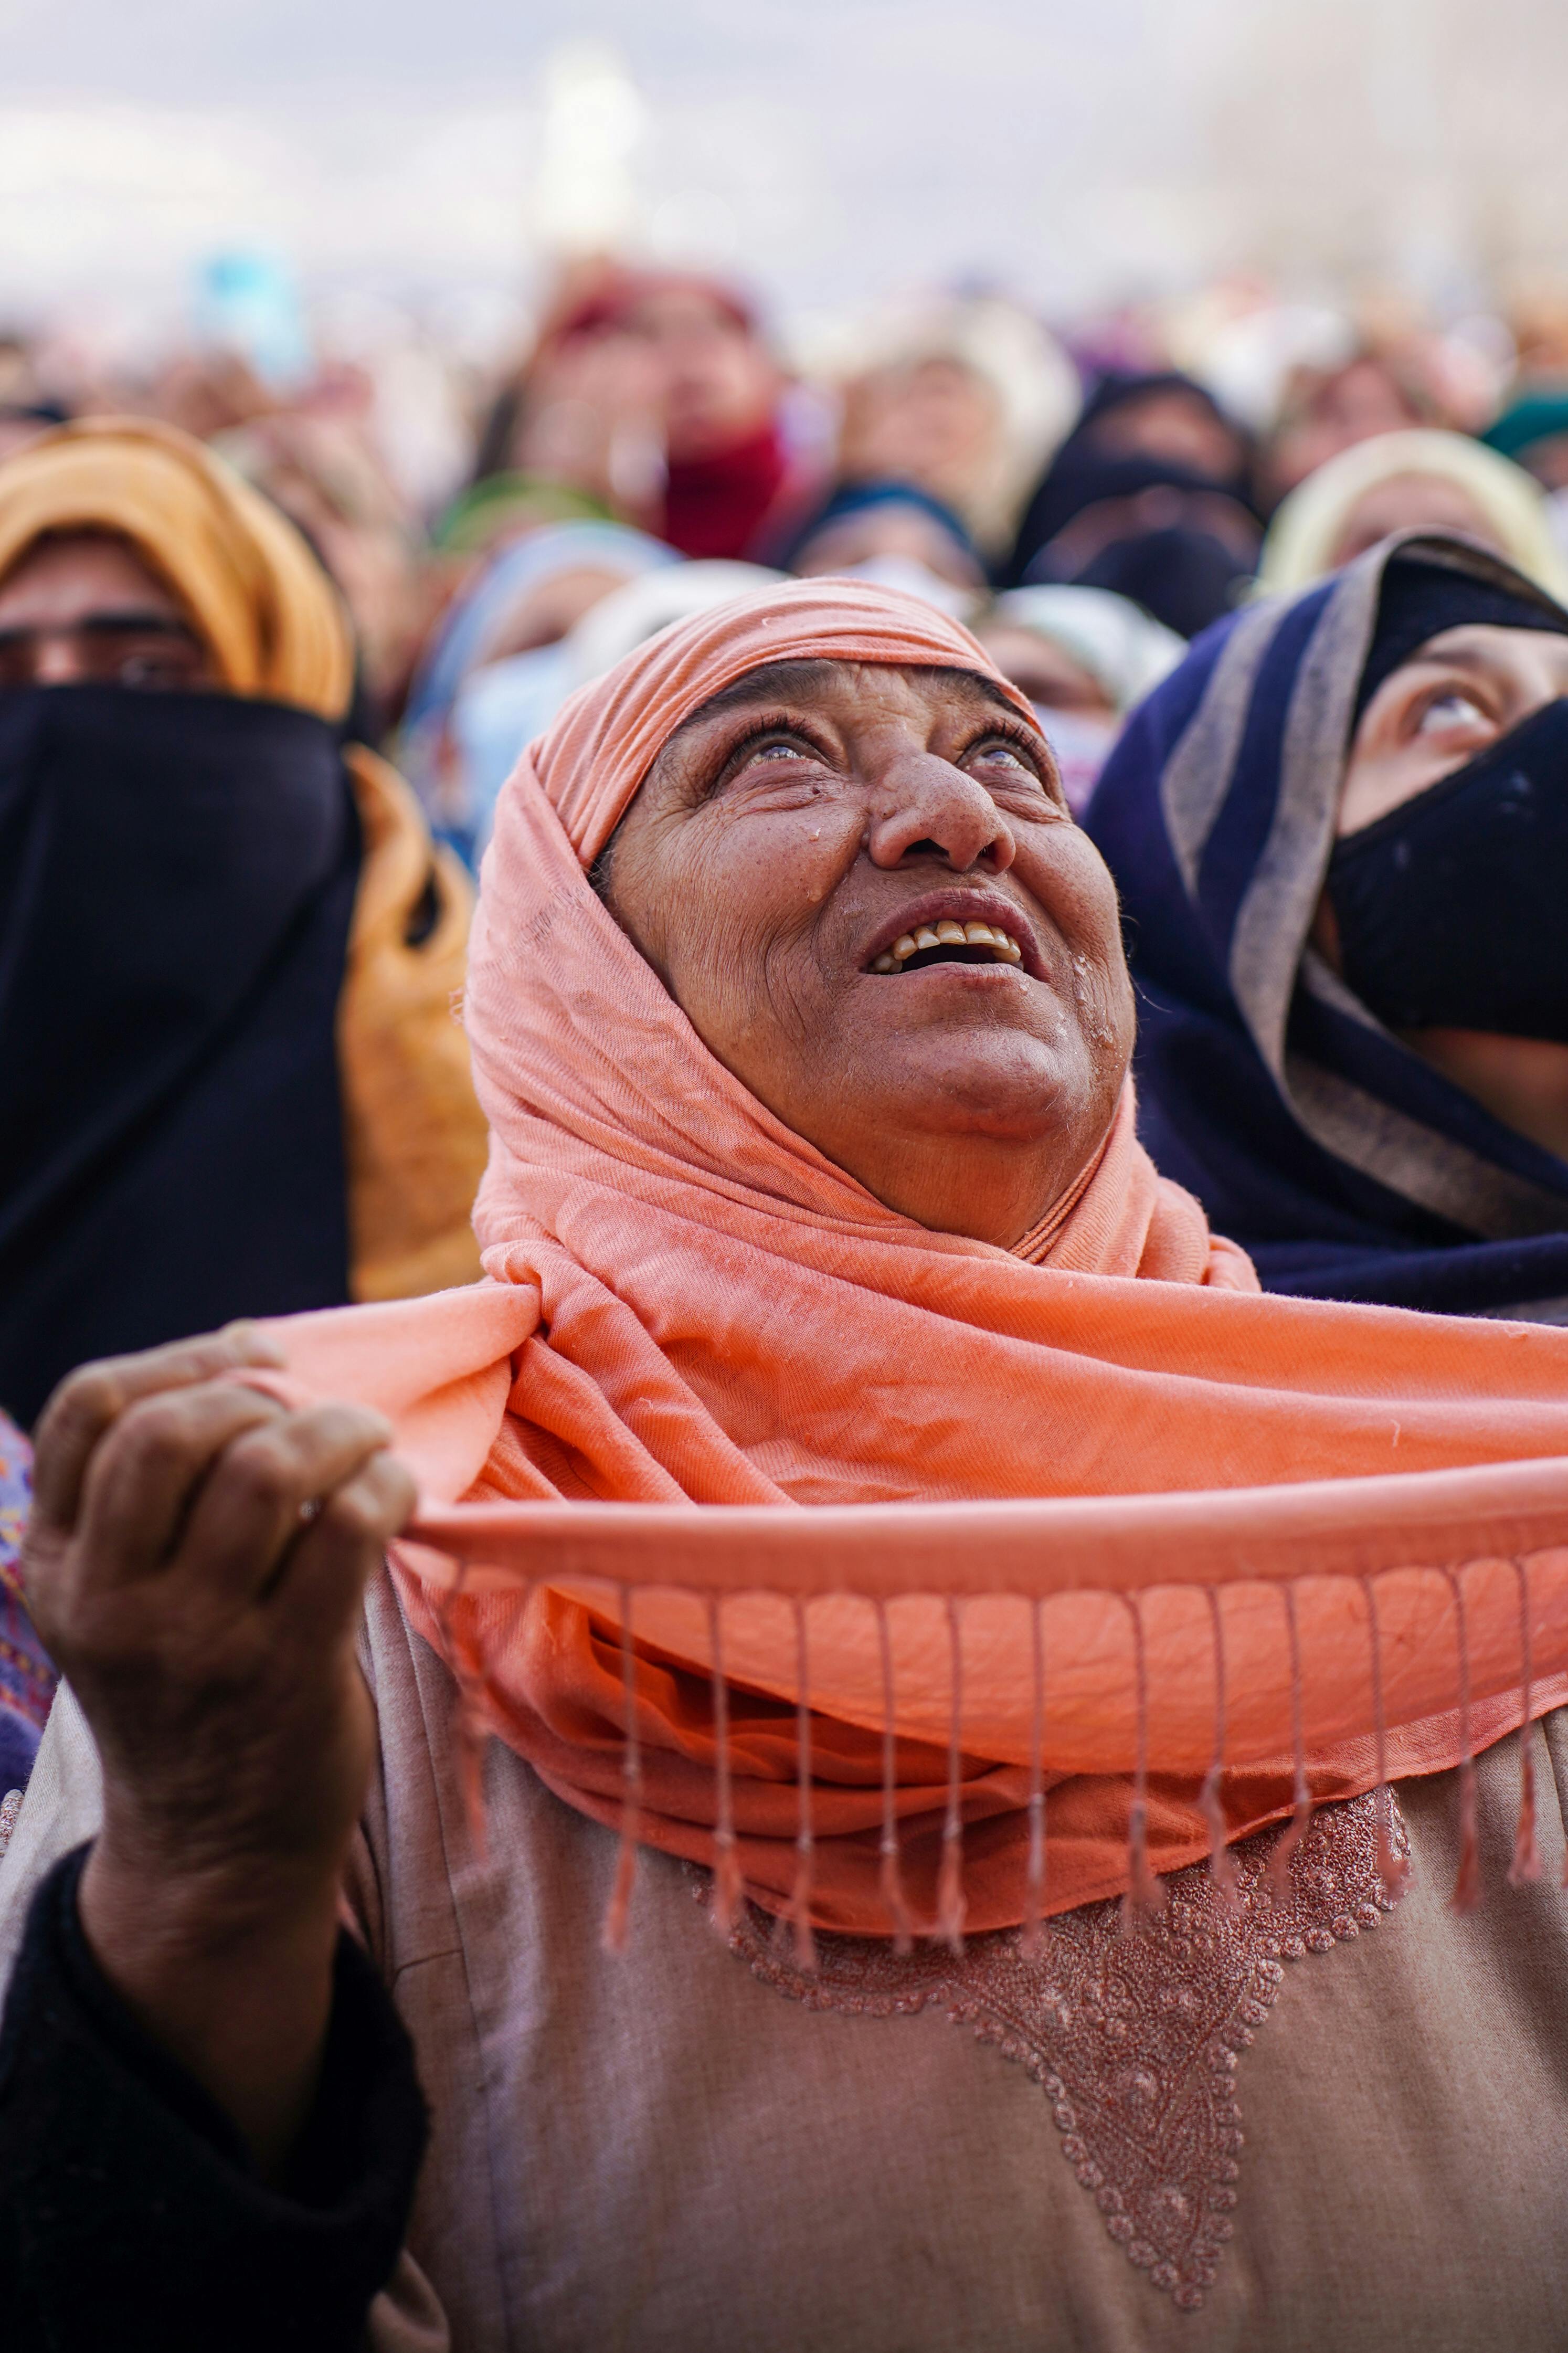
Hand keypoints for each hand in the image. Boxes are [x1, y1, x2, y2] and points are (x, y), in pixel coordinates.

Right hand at [22, 1325, 415, 2169]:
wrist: (217, 1847)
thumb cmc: (192, 1687)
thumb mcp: (125, 1594)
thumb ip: (156, 1491)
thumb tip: (248, 1349)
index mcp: (61, 1564)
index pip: (87, 1408)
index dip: (178, 1358)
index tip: (250, 1358)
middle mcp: (111, 1600)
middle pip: (170, 1430)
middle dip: (260, 1391)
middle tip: (318, 1409)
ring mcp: (196, 1640)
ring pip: (263, 1471)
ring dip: (335, 1430)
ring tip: (366, 1440)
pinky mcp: (285, 1671)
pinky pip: (345, 1531)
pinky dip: (382, 1485)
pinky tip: (395, 1491)